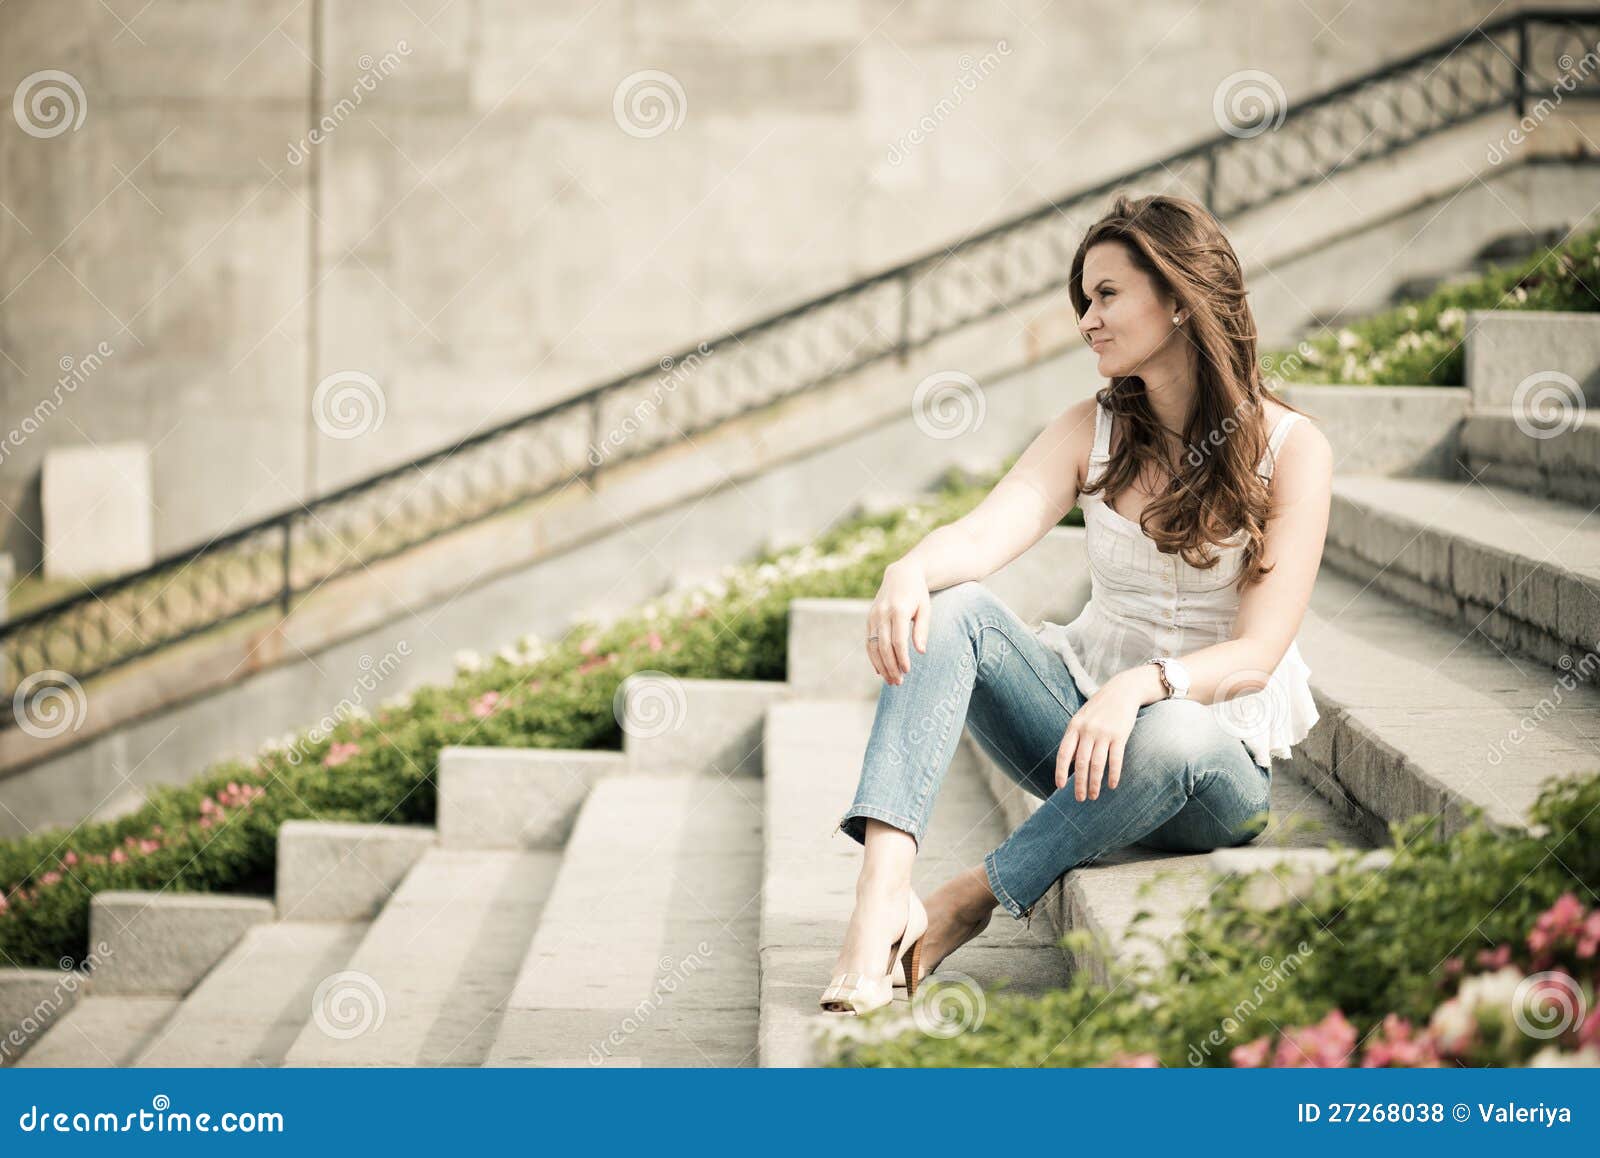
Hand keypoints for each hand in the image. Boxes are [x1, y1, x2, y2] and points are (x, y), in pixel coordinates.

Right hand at [866, 561, 931, 685]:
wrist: (900, 575)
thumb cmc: (917, 594)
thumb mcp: (925, 609)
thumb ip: (921, 630)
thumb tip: (921, 652)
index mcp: (898, 610)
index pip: (898, 640)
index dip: (901, 657)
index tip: (908, 670)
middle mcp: (882, 614)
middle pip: (883, 646)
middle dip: (890, 666)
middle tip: (898, 682)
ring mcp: (873, 616)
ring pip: (873, 646)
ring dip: (881, 665)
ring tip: (891, 680)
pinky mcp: (869, 619)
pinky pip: (868, 642)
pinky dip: (873, 658)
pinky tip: (881, 671)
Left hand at [1056, 672, 1143, 799]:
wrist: (1122, 690)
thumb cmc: (1099, 708)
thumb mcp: (1082, 718)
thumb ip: (1075, 738)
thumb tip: (1070, 763)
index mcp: (1074, 726)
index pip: (1064, 753)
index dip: (1061, 771)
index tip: (1060, 786)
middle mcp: (1087, 730)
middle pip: (1081, 762)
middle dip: (1079, 783)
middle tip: (1080, 798)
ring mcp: (1104, 732)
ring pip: (1097, 764)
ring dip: (1095, 783)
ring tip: (1093, 796)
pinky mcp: (1120, 735)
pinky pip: (1115, 759)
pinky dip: (1113, 774)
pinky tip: (1112, 785)